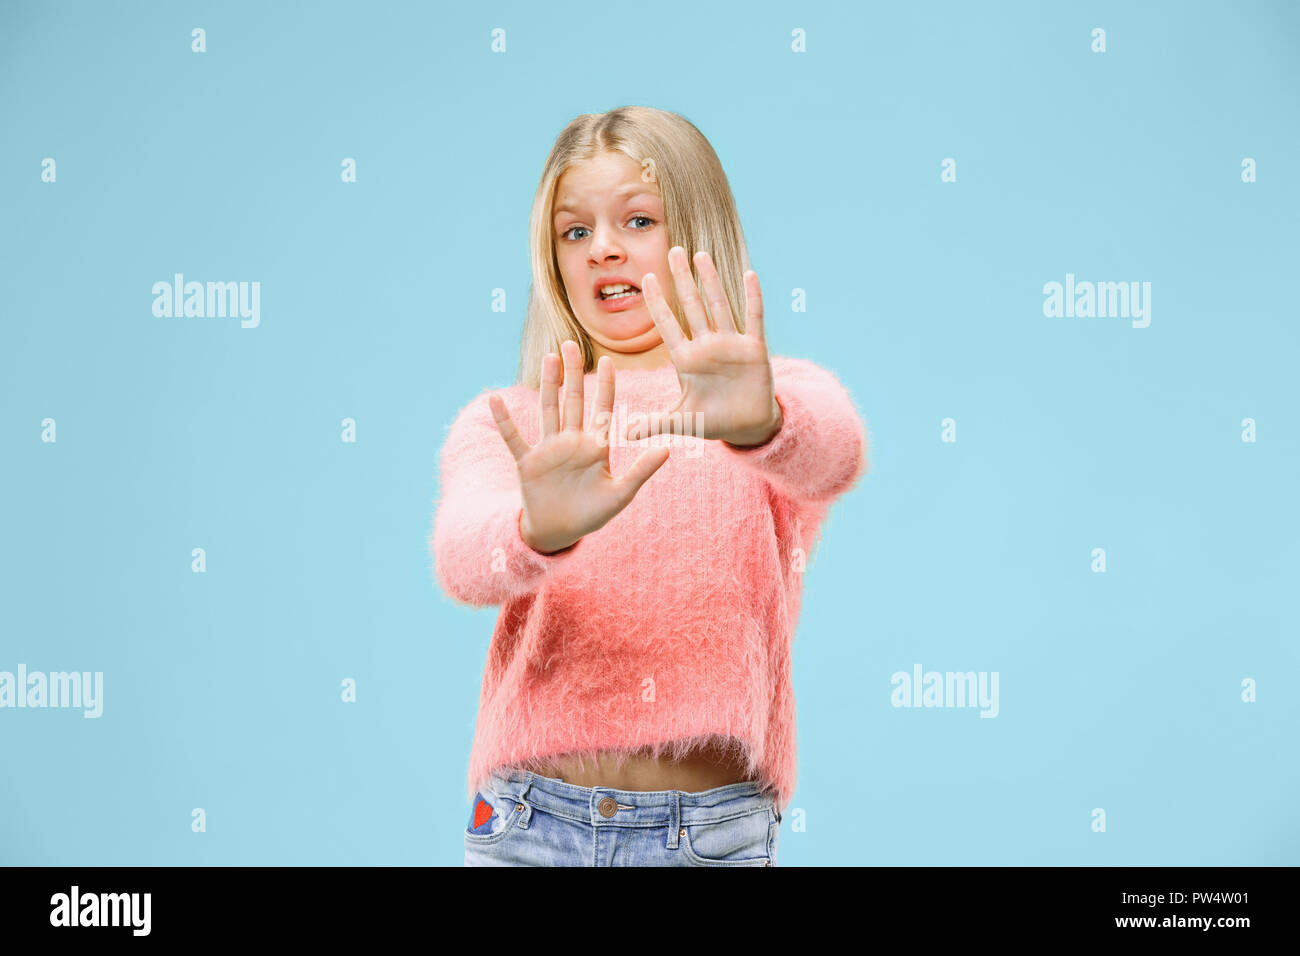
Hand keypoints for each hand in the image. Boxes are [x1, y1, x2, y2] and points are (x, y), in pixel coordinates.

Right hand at [489, 339, 669, 554]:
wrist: (560, 533)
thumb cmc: (592, 515)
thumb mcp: (620, 494)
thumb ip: (641, 471)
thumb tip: (667, 450)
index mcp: (595, 447)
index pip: (602, 409)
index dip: (605, 385)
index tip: (609, 360)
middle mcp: (572, 441)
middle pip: (573, 400)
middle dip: (572, 373)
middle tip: (571, 344)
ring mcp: (548, 449)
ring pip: (548, 409)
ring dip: (547, 384)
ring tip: (548, 357)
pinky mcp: (527, 462)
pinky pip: (514, 437)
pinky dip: (504, 420)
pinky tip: (495, 399)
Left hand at [624, 246, 781, 447]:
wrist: (747, 427)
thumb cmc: (713, 421)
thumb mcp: (682, 421)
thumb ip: (655, 423)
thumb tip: (624, 434)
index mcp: (686, 360)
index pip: (667, 325)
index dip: (657, 302)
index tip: (645, 278)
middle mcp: (706, 345)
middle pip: (691, 305)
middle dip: (681, 279)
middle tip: (672, 250)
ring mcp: (730, 344)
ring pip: (718, 305)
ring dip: (710, 280)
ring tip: (700, 254)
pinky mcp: (754, 348)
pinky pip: (753, 318)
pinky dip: (752, 297)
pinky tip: (748, 275)